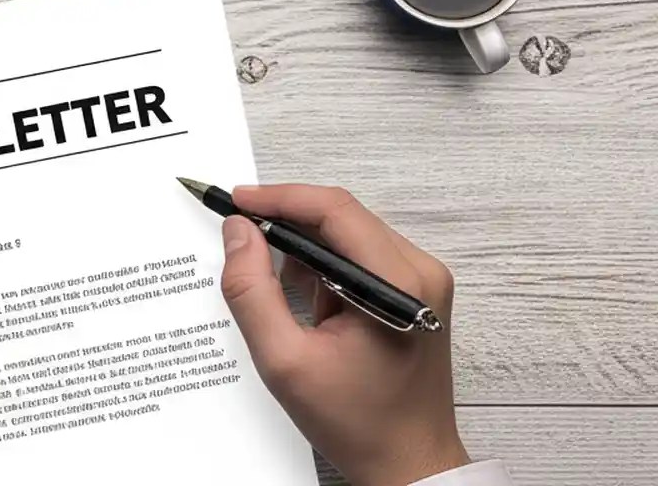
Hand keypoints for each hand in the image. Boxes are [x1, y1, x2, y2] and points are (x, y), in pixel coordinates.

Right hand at [220, 185, 466, 485]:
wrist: (409, 465)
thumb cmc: (358, 423)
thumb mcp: (285, 361)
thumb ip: (253, 292)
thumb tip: (238, 234)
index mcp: (399, 282)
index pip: (334, 211)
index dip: (279, 198)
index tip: (236, 201)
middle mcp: (420, 271)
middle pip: (342, 217)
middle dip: (287, 222)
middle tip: (239, 236)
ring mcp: (421, 281)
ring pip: (348, 235)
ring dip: (306, 250)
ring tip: (277, 291)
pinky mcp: (414, 293)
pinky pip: (359, 258)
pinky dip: (324, 268)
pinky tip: (307, 304)